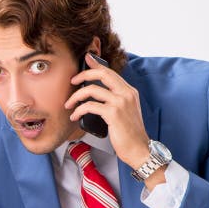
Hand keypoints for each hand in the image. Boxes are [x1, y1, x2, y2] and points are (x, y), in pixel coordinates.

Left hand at [65, 53, 150, 169]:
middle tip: (72, 81)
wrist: (139, 149)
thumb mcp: (124, 112)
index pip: (111, 72)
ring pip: (91, 89)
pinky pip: (89, 106)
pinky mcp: (113, 113)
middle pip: (102, 74)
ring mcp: (120, 103)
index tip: (86, 58)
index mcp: (129, 92)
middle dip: (83, 75)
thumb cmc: (129, 134)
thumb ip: (114, 100)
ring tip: (69, 105)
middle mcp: (126, 94)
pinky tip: (75, 116)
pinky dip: (78, 110)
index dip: (97, 64)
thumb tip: (94, 93)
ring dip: (75, 97)